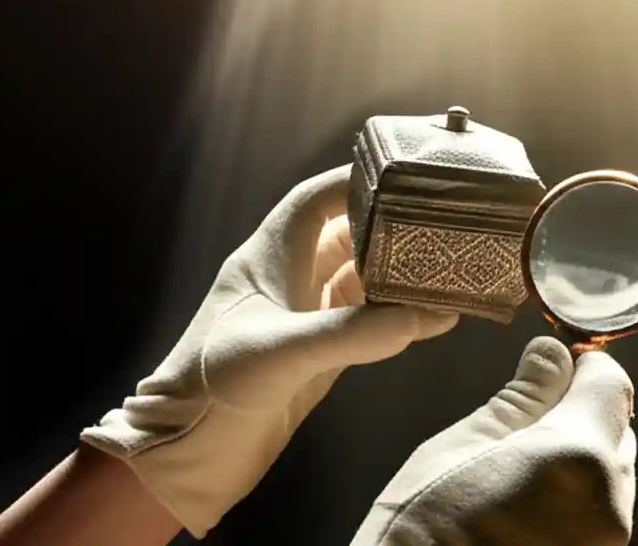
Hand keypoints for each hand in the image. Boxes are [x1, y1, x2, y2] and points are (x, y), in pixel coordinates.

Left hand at [81, 165, 457, 537]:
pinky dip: (400, 316)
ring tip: (451, 270)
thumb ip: (354, 333)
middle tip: (447, 227)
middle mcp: (290, 277)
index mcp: (270, 256)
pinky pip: (368, 320)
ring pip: (362, 277)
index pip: (318, 200)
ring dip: (401, 274)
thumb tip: (428, 315)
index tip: (411, 182)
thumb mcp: (283, 354)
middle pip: (350, 233)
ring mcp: (305, 314)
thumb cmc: (215, 387)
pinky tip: (436, 318)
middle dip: (394, 228)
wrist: (187, 454)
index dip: (360, 183)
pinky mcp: (319, 351)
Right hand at [351, 336, 637, 545]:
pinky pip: (599, 517)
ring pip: (611, 478)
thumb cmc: (423, 528)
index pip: (612, 386)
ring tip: (518, 471)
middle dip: (582, 416)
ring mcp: (605, 543)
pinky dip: (574, 500)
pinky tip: (526, 504)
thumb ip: (522, 397)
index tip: (560, 368)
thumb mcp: (464, 445)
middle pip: (618, 432)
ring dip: (579, 461)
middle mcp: (608, 504)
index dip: (586, 368)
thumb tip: (552, 354)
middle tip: (528, 422)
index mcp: (577, 457)